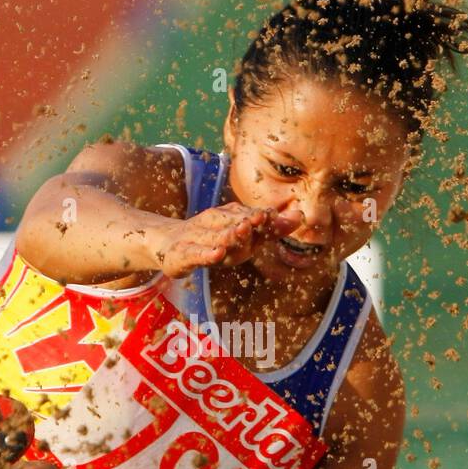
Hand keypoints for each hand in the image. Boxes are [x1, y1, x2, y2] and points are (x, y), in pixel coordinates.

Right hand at [152, 201, 301, 277]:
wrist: (167, 244)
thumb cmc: (210, 239)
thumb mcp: (240, 235)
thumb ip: (269, 229)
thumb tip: (300, 216)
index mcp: (227, 217)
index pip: (246, 216)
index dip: (259, 217)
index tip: (273, 214)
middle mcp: (211, 223)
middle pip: (231, 223)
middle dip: (246, 221)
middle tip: (261, 218)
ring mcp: (195, 238)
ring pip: (214, 236)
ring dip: (228, 234)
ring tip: (242, 230)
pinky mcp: (181, 254)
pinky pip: (195, 254)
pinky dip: (206, 253)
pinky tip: (218, 253)